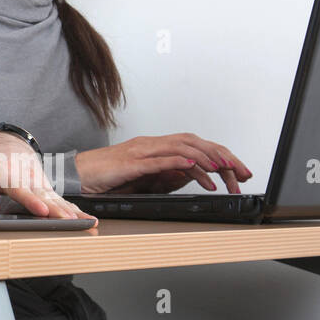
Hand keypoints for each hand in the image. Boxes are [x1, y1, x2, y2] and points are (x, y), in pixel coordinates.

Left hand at [0, 132, 93, 220]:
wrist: (6, 143)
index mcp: (7, 172)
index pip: (20, 188)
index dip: (30, 199)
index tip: (41, 209)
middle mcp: (27, 176)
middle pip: (43, 195)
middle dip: (57, 209)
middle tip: (70, 221)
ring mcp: (40, 181)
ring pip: (55, 198)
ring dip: (70, 211)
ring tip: (86, 222)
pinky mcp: (47, 187)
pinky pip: (61, 200)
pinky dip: (75, 209)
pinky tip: (88, 220)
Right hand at [75, 134, 252, 194]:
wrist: (77, 174)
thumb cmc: (106, 175)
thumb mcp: (143, 176)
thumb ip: (166, 173)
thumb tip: (190, 174)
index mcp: (155, 146)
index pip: (195, 145)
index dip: (220, 155)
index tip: (239, 170)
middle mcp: (151, 144)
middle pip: (195, 142)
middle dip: (222, 156)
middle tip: (242, 172)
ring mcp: (141, 151)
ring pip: (182, 148)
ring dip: (207, 160)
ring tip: (225, 172)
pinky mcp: (132, 162)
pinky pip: (160, 160)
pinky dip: (180, 163)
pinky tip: (196, 169)